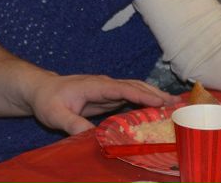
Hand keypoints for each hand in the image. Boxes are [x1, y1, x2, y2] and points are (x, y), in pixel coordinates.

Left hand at [27, 73, 180, 135]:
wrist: (41, 90)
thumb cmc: (48, 100)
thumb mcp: (56, 114)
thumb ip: (73, 124)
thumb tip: (91, 136)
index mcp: (95, 86)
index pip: (123, 88)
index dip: (142, 95)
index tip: (161, 102)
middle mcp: (105, 85)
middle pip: (135, 86)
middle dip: (157, 94)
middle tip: (178, 106)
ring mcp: (108, 90)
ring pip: (136, 90)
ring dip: (155, 97)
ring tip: (175, 107)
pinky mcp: (108, 97)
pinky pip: (131, 98)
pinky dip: (146, 102)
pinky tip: (157, 111)